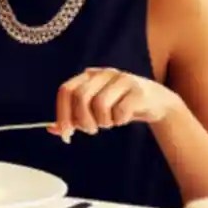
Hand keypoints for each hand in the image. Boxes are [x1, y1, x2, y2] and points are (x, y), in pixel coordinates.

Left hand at [52, 67, 184, 138]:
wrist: (157, 103)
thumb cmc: (119, 107)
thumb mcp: (94, 113)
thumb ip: (74, 119)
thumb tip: (51, 129)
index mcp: (88, 76)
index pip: (66, 90)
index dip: (63, 113)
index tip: (66, 134)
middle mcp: (103, 73)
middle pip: (81, 97)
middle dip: (83, 120)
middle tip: (92, 130)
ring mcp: (122, 79)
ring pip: (100, 104)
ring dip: (103, 121)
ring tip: (110, 122)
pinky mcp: (138, 89)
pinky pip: (120, 111)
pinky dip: (119, 121)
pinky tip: (123, 119)